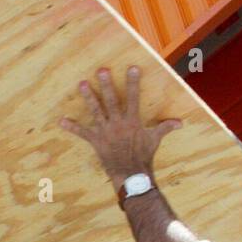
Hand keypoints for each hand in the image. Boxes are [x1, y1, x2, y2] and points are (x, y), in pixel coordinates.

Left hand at [58, 65, 181, 187]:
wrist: (131, 173)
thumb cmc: (143, 155)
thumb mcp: (155, 139)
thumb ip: (165, 127)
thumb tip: (180, 122)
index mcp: (132, 121)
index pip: (134, 98)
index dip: (133, 83)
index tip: (132, 68)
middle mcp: (118, 123)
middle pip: (112, 101)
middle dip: (107, 85)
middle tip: (101, 71)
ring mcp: (106, 131)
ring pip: (96, 111)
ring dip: (89, 97)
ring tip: (82, 84)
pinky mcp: (96, 141)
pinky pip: (82, 133)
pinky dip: (72, 127)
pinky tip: (61, 121)